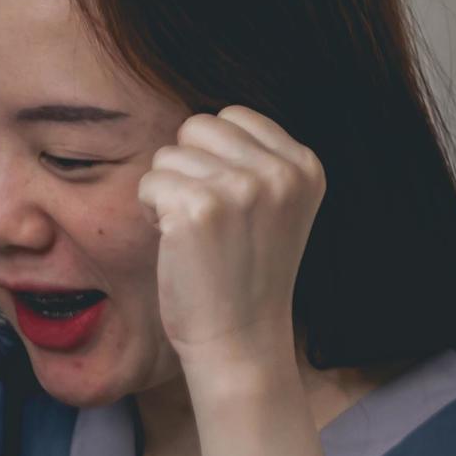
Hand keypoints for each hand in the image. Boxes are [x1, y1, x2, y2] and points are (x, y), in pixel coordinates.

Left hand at [135, 106, 324, 381]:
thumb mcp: (276, 207)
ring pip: (170, 154)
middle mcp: (280, 172)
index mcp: (305, 165)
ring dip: (168, 192)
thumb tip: (201, 118)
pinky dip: (151, 212)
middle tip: (205, 221)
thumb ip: (255, 160)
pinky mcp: (199, 208)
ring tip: (194, 236)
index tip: (227, 207)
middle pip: (198, 125)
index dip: (213, 158)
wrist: (239, 340)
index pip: (233, 115)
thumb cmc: (245, 274)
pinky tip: (177, 245)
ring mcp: (241, 188)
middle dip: (188, 168)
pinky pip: (150, 182)